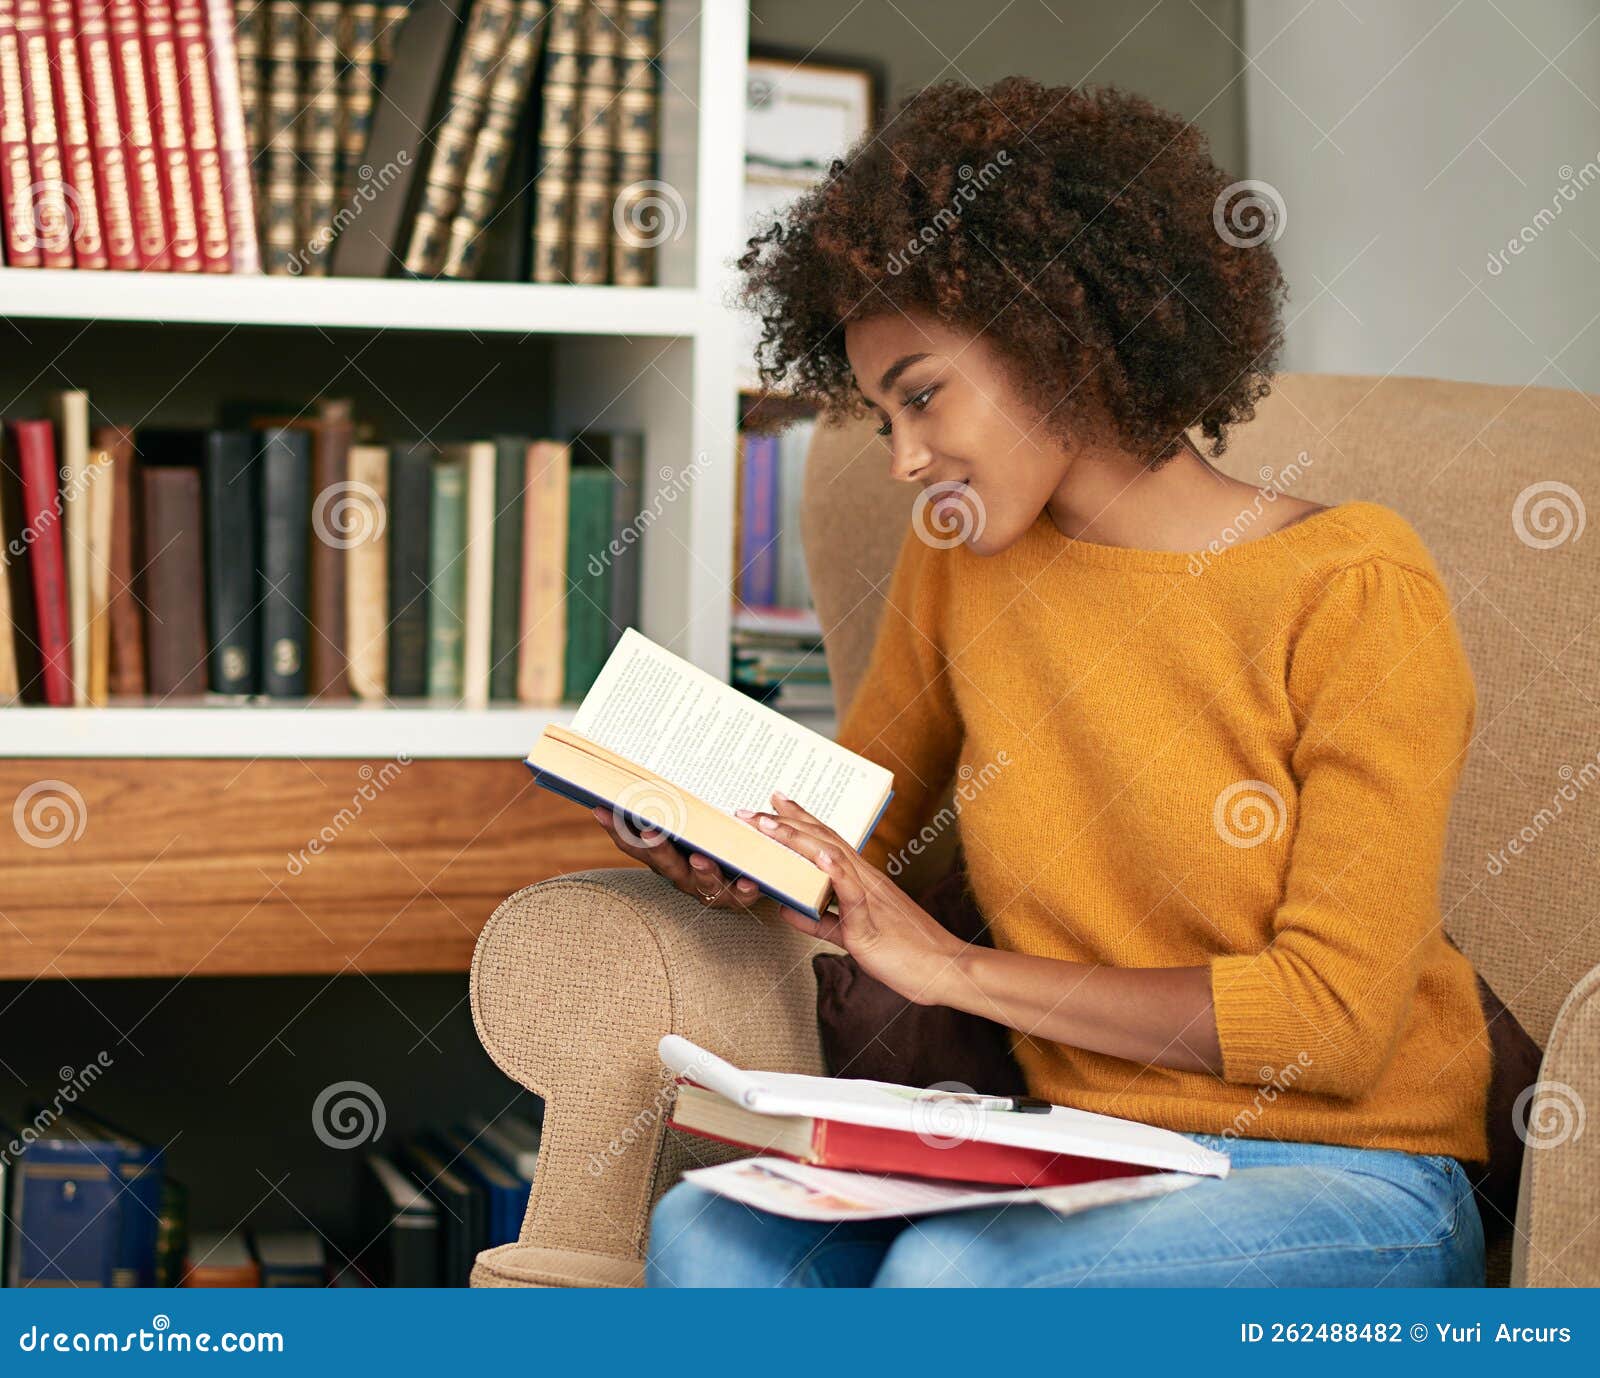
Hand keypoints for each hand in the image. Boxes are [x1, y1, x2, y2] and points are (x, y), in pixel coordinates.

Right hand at [590, 805, 762, 909]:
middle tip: (651, 831)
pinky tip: (750, 879)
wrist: (750, 872)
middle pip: (665, 865)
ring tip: (701, 858)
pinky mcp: (737, 896)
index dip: (616, 828)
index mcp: (664, 856)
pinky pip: (741, 896)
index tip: (600, 809)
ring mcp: (707, 889)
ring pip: (701, 883)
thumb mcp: (695, 818)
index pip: (634, 844)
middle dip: (657, 848)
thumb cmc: (713, 838)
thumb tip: (650, 771)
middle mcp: (681, 874)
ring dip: (701, 871)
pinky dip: (744, 889)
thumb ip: (678, 804)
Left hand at [737, 792, 966, 1005]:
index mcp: (862, 882)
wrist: (945, 970)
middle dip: (785, 822)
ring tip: (769, 823)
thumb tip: (788, 909)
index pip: (826, 842)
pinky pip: (852, 894)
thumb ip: (820, 922)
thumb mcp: (852, 935)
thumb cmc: (906, 954)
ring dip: (797, 838)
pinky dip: (835, 871)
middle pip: (821, 841)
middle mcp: (866, 881)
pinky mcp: (870, 923)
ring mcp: (870, 898)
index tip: (775, 802)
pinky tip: (820, 855)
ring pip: (831, 858)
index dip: (800, 821)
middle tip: (753, 808)